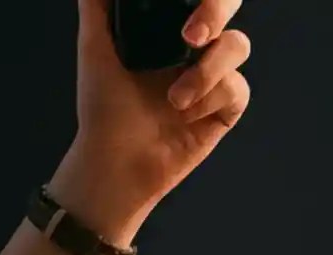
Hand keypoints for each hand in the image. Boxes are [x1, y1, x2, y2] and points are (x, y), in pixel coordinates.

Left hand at [49, 0, 251, 242]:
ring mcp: (214, 74)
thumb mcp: (95, 48)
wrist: (118, 161)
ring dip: (207, 71)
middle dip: (218, 10)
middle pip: (228, 5)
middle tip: (191, 36)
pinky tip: (186, 116)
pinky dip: (211, 99)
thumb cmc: (104, 106)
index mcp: (168, 25)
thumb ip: (99, 6)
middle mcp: (195, 45)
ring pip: (237, 45)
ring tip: (175, 100)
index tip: (182, 14)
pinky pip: (236, 87)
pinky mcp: (226, 106)